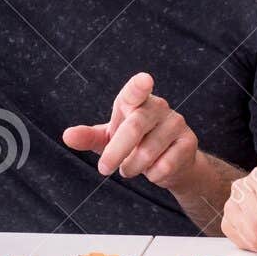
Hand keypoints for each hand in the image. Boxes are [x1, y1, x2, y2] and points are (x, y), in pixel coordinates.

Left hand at [62, 72, 199, 187]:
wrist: (172, 162)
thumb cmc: (135, 144)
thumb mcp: (109, 139)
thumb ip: (88, 136)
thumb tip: (67, 136)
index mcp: (136, 101)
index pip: (136, 90)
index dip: (139, 86)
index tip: (144, 80)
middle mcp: (158, 106)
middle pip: (134, 128)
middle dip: (115, 152)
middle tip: (104, 168)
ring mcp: (176, 123)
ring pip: (147, 152)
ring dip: (132, 167)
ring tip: (130, 167)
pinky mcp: (189, 142)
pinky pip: (164, 166)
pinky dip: (152, 175)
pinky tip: (154, 169)